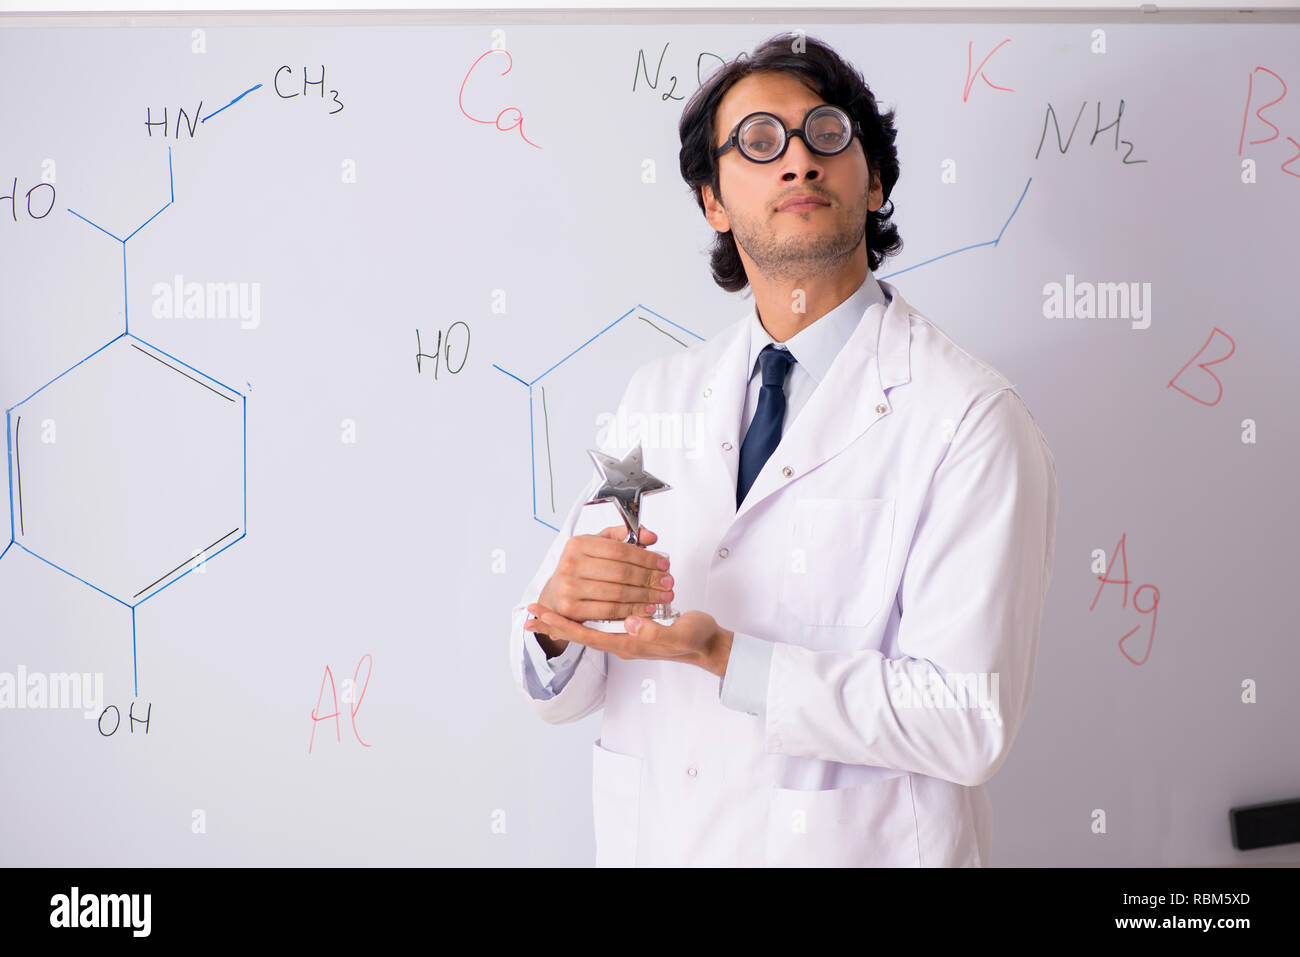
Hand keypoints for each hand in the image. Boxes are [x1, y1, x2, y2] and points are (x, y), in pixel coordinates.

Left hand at [523, 605, 733, 678]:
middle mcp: (623, 641)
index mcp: (629, 643)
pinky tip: (579, 606)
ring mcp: (627, 635)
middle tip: (529, 614)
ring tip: (544, 612)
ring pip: (589, 627)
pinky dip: (585, 614)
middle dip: (555, 623)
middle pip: (581, 633)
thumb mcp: (680, 633)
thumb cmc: (696, 638)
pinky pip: (602, 621)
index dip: (562, 625)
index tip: (539, 617)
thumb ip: (656, 631)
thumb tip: (631, 623)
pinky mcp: (633, 627)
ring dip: (567, 619)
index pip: (587, 636)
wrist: (709, 644)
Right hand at [530, 525, 673, 654]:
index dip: (647, 557)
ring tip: (662, 596)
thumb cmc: (580, 569)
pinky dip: (632, 610)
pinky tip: (646, 608)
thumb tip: (651, 536)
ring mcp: (569, 587)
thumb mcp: (597, 546)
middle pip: (621, 572)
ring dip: (645, 596)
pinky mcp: (571, 609)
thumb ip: (623, 537)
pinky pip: (609, 610)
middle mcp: (571, 563)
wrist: (555, 594)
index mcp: (578, 544)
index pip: (621, 550)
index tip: (664, 563)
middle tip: (668, 582)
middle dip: (650, 578)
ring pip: (618, 592)